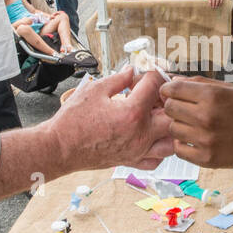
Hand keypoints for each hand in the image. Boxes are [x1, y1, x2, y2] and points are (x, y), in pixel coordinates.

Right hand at [51, 66, 173, 170]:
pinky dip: (159, 148)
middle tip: (155, 94)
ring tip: (155, 116)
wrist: (59, 148)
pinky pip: (157, 160)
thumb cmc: (72, 121)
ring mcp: (138, 150)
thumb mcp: (94, 90)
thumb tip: (131, 71)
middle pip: (173, 115)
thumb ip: (118, 79)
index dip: (151, 74)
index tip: (144, 74)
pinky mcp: (132, 161)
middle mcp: (139, 134)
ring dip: (168, 126)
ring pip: (171, 141)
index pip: (154, 85)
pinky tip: (150, 136)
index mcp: (131, 112)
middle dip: (168, 100)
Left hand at [159, 77, 232, 166]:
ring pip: (172, 129)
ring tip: (195, 124)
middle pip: (169, 108)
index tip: (172, 92)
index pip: (172, 89)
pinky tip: (196, 138)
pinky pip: (179, 149)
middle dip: (174, 106)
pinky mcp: (207, 159)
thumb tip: (173, 79)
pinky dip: (184, 144)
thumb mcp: (230, 89)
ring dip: (180, 125)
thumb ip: (200, 83)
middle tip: (185, 108)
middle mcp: (207, 117)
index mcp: (213, 96)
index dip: (168, 89)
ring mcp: (206, 140)